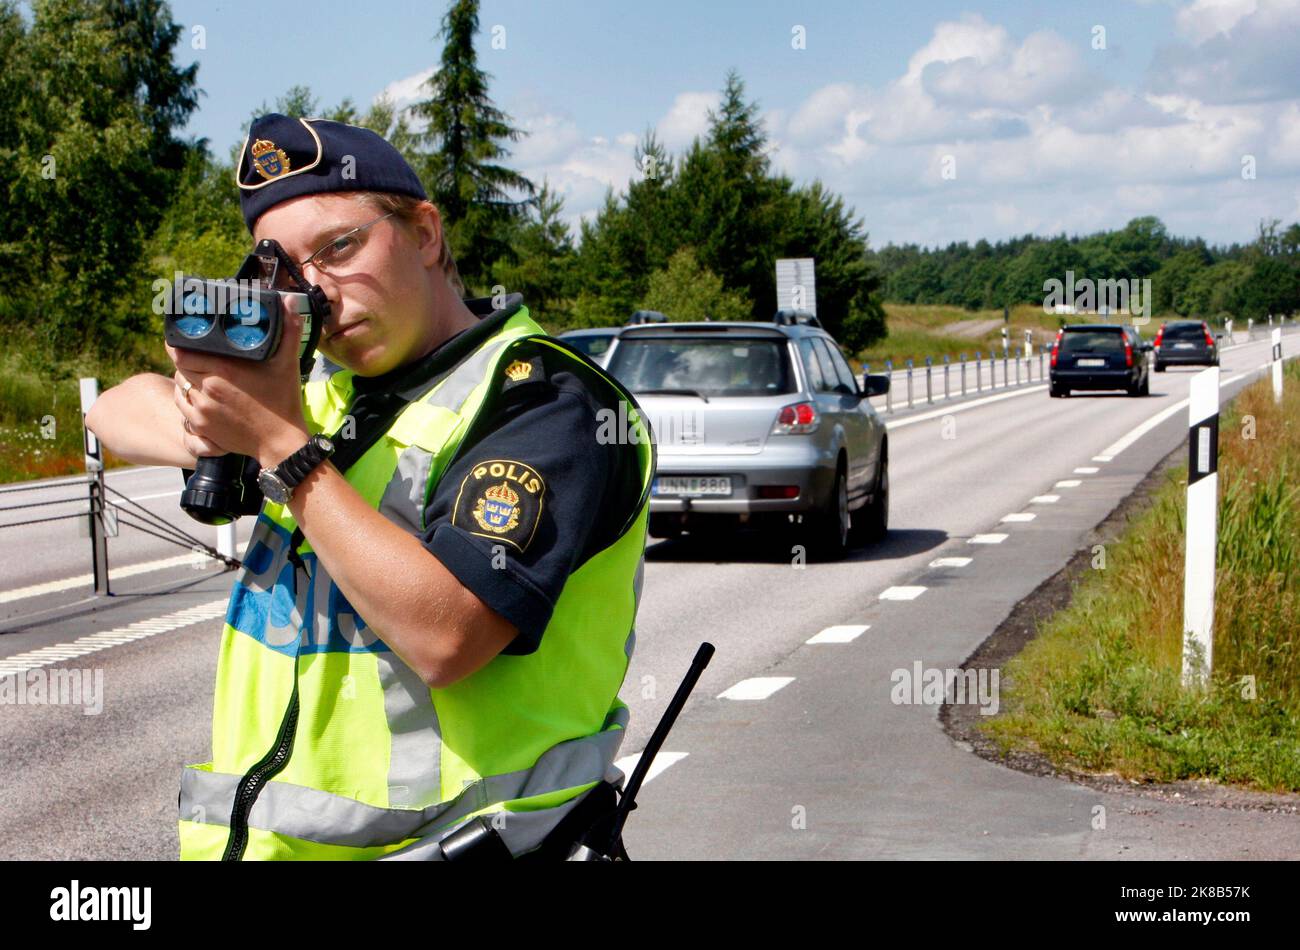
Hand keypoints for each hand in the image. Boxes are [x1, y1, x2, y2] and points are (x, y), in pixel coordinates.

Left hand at [168, 306, 310, 467]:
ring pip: (179, 388)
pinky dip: (189, 401)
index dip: (177, 343)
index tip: (183, 339)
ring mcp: (201, 412)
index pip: (180, 352)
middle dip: (186, 361)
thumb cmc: (283, 402)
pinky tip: (203, 398)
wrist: (281, 443)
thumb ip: (289, 329)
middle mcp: (207, 390)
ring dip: (186, 381)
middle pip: (178, 368)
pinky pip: (183, 409)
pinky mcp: (201, 428)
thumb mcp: (287, 363)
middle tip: (199, 357)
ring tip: (201, 377)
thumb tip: (289, 300)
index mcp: (223, 371)